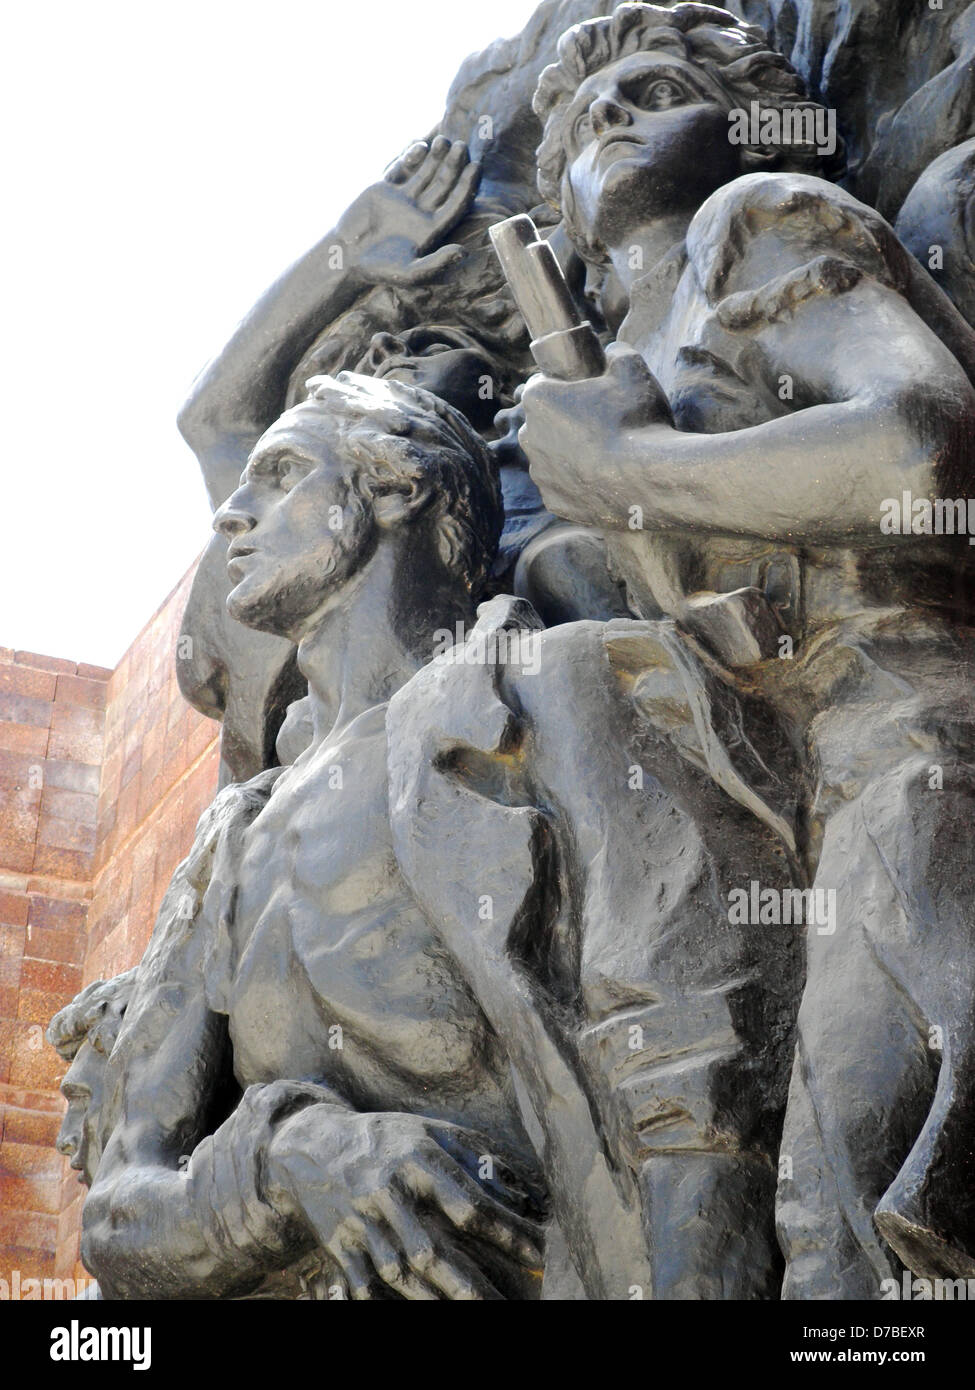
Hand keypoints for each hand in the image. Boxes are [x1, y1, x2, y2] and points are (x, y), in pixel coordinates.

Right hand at [265, 1107, 544, 1298]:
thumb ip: (474, 1153)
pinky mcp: (340, 1243)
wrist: (310, 1142)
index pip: (469, 1203)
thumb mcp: (427, 1129)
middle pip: (431, 1249)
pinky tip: (410, 1312)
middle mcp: (389, 1192)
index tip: (537, 1251)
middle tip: (501, 1304)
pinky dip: (384, 1303)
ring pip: (399, 1272)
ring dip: (433, 1300)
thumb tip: (520, 1184)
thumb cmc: (384, 1137)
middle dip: (468, 1284)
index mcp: (418, 1159)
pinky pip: (364, 1283)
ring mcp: (361, 1221)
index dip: (506, 1230)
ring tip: (468, 1313)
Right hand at [337, 136, 480, 288]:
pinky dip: (411, 157)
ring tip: (444, 140)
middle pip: (444, 184)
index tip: (475, 166)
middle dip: (453, 165)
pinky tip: (421, 147)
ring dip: (436, 157)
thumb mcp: (411, 273)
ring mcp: (404, 199)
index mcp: (432, 230)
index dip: (467, 186)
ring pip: (426, 173)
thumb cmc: (379, 270)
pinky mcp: (386, 189)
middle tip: (461, 146)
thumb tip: (464, 253)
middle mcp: (421, 213)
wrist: (345, 256)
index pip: (455, 204)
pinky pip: (402, 169)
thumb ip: (437, 263)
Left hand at [519, 343, 671, 524]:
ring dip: (568, 454)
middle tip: (597, 423)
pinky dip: (576, 484)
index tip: (583, 392)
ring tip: (603, 454)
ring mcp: (539, 472)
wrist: (647, 479)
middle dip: (562, 421)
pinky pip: (561, 488)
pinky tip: (600, 480)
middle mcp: (529, 435)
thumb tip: (613, 351)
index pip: (540, 385)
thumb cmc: (636, 420)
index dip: (561, 386)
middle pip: (542, 423)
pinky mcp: (553, 502)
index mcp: (538, 399)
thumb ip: (618, 353)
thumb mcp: (633, 371)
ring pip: (550, 457)